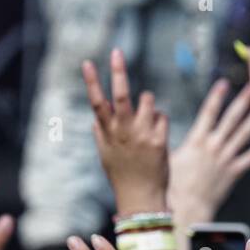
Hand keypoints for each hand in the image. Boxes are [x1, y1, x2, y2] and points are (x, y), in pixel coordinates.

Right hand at [83, 49, 169, 213]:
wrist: (141, 198)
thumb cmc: (122, 176)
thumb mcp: (106, 155)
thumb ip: (101, 133)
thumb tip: (95, 117)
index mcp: (107, 134)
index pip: (96, 103)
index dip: (91, 82)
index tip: (88, 63)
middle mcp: (124, 132)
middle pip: (120, 95)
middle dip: (118, 71)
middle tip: (116, 52)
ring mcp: (142, 135)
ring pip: (148, 101)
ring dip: (148, 103)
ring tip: (147, 119)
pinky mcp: (160, 140)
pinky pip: (162, 116)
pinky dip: (160, 120)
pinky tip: (157, 134)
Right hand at [169, 79, 249, 226]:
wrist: (187, 208)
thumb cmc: (173, 184)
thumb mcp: (164, 156)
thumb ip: (162, 135)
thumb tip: (155, 115)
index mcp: (196, 140)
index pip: (208, 112)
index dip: (216, 97)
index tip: (224, 82)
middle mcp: (214, 146)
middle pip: (232, 118)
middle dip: (243, 100)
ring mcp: (226, 159)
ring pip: (245, 133)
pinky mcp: (235, 172)